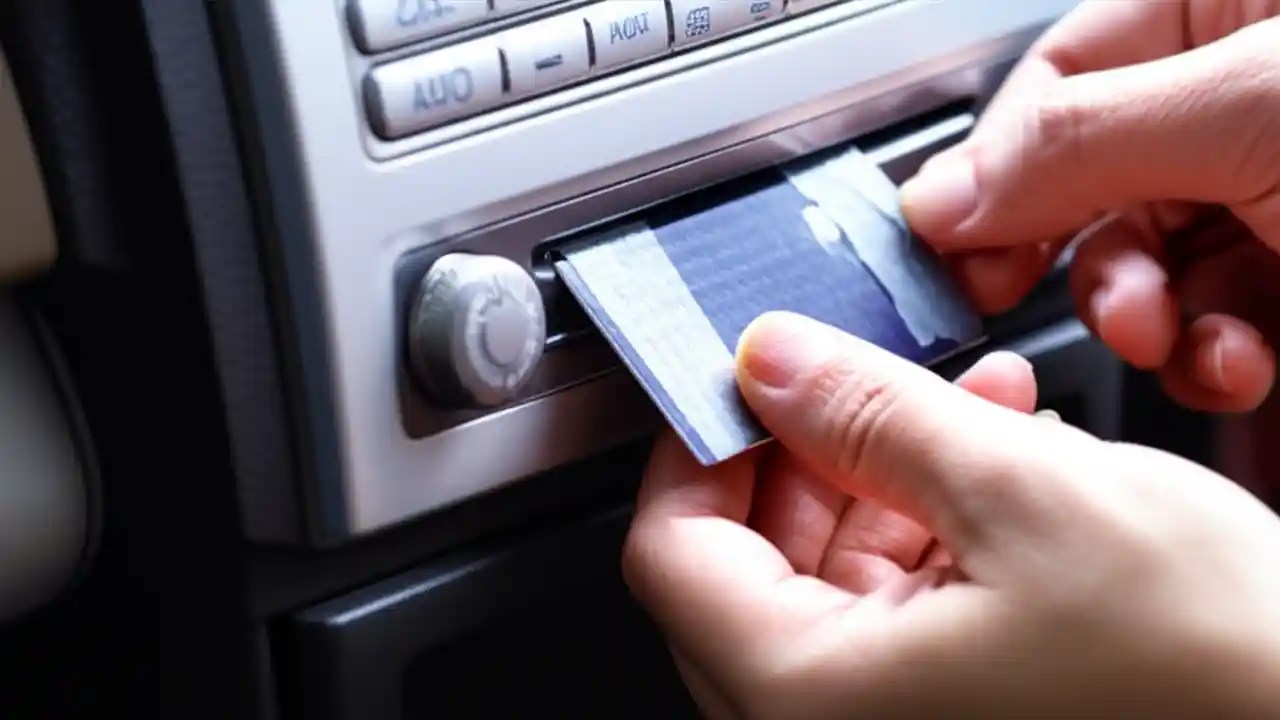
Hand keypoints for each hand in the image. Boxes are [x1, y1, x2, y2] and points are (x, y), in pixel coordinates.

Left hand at [623, 312, 1279, 718]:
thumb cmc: (1220, 674)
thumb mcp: (1029, 497)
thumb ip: (873, 415)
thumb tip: (768, 361)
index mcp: (813, 699)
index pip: (670, 552)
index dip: (698, 443)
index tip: (740, 375)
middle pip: (744, 565)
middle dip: (807, 448)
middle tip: (857, 372)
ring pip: (826, 582)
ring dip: (882, 474)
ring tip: (963, 401)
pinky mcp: (951, 719)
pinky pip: (897, 615)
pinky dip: (932, 529)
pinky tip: (996, 462)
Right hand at [899, 2, 1279, 411]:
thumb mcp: (1248, 108)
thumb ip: (1079, 144)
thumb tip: (939, 195)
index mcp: (1219, 7)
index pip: (1059, 80)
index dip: (1001, 168)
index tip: (955, 245)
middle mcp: (1235, 99)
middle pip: (1090, 189)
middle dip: (1076, 261)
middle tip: (1015, 298)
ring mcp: (1276, 191)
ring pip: (1148, 269)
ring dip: (1140, 323)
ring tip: (1160, 335)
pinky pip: (1217, 324)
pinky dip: (1210, 360)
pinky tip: (1231, 363)